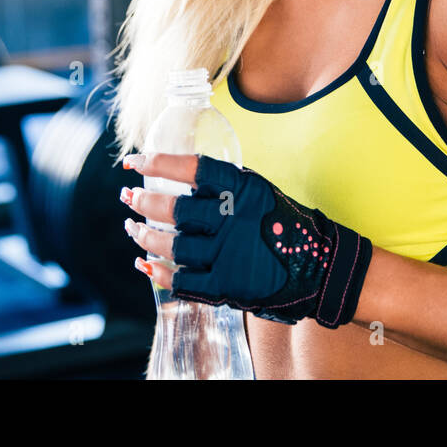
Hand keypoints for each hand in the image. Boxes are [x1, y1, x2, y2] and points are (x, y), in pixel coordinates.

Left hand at [119, 152, 373, 327]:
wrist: (318, 267)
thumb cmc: (280, 225)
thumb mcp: (257, 193)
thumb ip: (221, 188)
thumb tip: (173, 178)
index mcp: (244, 188)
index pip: (192, 168)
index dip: (157, 163)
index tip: (133, 161)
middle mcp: (235, 219)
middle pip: (174, 211)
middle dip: (143, 203)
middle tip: (128, 197)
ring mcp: (229, 254)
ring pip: (171, 246)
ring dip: (144, 237)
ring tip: (132, 228)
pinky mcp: (227, 285)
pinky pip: (181, 279)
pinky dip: (158, 272)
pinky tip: (145, 264)